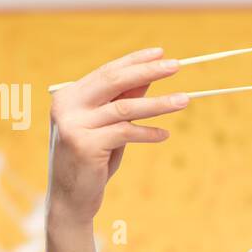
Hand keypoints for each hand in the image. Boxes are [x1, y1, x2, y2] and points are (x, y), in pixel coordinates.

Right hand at [45, 46, 186, 227]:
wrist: (72, 198)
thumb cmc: (93, 160)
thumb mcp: (108, 126)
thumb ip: (123, 101)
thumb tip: (149, 76)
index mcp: (69, 96)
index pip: (107, 72)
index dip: (134, 61)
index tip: (160, 53)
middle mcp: (67, 106)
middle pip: (114, 81)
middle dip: (148, 71)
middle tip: (176, 66)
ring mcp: (74, 125)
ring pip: (125, 107)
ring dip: (159, 103)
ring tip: (184, 100)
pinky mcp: (85, 145)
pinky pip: (126, 132)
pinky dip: (148, 133)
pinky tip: (164, 135)